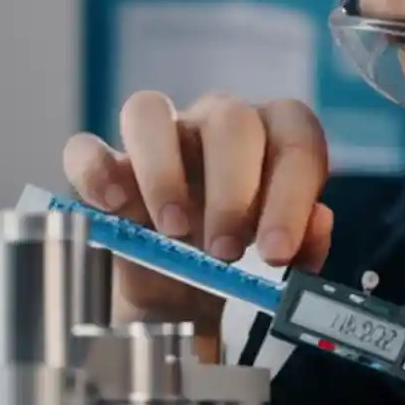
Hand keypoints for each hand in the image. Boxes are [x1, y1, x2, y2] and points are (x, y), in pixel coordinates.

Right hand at [62, 91, 333, 361]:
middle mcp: (216, 124)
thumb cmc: (238, 263)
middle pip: (229, 120)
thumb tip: (318, 222)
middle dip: (232, 191)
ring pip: (150, 111)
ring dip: (163, 172)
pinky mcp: (103, 163)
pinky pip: (87, 147)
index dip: (291, 194)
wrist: (179, 293)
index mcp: (271, 139)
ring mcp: (157, 137)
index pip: (295, 136)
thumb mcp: (276, 265)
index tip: (277, 253)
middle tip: (226, 253)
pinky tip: (113, 207)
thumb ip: (307, 246)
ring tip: (173, 231)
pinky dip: (96, 172)